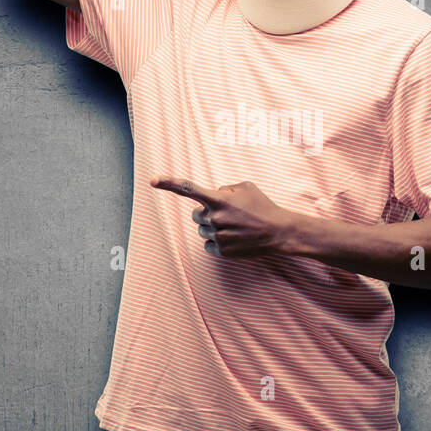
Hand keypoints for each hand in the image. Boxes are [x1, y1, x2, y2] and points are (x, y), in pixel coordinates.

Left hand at [151, 174, 291, 257]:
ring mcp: (217, 236)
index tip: (152, 180)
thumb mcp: (245, 187)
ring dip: (213, 227)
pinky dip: (218, 241)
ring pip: (202, 230)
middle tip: (227, 214)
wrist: (279, 232)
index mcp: (219, 199)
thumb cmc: (263, 206)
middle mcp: (214, 218)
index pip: (188, 189)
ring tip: (235, 226)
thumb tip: (213, 194)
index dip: (168, 183)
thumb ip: (224, 188)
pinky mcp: (221, 251)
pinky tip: (234, 238)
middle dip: (206, 213)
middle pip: (195, 215)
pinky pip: (208, 245)